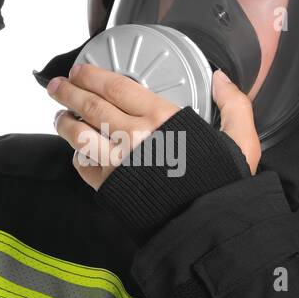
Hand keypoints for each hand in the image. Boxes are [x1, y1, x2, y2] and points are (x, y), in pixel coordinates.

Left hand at [49, 66, 259, 190]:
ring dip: (65, 122)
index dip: (94, 76)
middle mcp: (135, 135)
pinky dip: (77, 156)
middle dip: (69, 91)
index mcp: (163, 118)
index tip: (81, 71)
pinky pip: (83, 166)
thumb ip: (233, 105)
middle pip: (91, 105)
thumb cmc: (220, 185)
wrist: (205, 226)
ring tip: (60, 115)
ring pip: (79, 133)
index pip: (117, 86)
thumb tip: (221, 79)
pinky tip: (78, 151)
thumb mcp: (241, 140)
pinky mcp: (110, 187)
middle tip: (58, 85)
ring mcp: (118, 162)